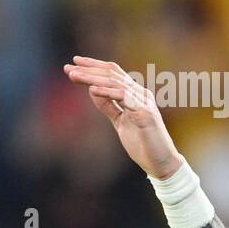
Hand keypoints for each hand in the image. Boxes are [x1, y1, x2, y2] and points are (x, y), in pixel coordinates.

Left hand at [64, 56, 182, 179]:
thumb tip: (93, 90)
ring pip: (115, 82)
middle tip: (69, 67)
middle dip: (89, 69)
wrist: (160, 162)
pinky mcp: (144, 113)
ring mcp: (143, 101)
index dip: (93, 67)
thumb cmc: (142, 143)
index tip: (74, 64)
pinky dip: (107, 92)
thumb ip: (108, 106)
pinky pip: (124, 97)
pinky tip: (92, 89)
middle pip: (112, 74)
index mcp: (134, 94)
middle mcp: (139, 93)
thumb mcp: (120, 122)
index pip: (112, 73)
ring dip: (93, 78)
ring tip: (74, 75)